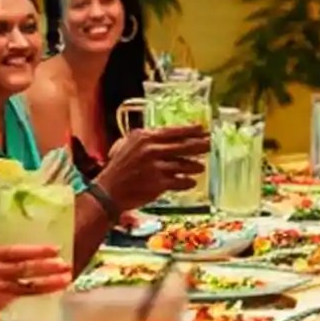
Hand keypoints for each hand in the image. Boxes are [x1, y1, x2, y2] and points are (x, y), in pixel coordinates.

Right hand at [0, 219, 72, 315]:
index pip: (14, 252)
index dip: (35, 251)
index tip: (55, 248)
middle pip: (24, 268)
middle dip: (46, 266)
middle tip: (65, 262)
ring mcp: (0, 288)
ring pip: (28, 285)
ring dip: (49, 282)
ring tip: (67, 277)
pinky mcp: (3, 301)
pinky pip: (26, 295)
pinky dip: (42, 292)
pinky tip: (56, 288)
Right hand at [96, 125, 210, 209]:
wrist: (109, 191)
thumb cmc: (118, 169)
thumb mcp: (127, 146)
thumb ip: (145, 139)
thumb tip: (164, 136)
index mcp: (144, 137)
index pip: (173, 132)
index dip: (190, 131)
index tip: (202, 129)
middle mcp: (151, 149)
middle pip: (183, 146)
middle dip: (200, 145)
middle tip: (210, 144)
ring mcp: (156, 167)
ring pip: (183, 165)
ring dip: (195, 166)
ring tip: (200, 167)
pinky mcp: (159, 184)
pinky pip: (180, 182)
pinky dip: (187, 182)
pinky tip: (191, 182)